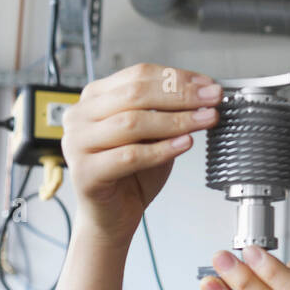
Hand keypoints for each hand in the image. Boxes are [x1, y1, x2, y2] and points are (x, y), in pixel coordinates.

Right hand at [60, 63, 220, 243]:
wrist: (113, 215)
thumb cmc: (132, 173)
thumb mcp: (154, 133)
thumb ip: (169, 111)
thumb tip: (205, 93)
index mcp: (95, 97)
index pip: (138, 75)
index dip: (177, 77)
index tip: (207, 84)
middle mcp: (80, 116)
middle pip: (135, 94)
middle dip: (181, 95)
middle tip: (212, 99)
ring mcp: (77, 143)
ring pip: (132, 123)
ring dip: (176, 120)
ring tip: (205, 120)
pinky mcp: (85, 172)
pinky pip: (130, 155)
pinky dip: (162, 149)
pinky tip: (185, 143)